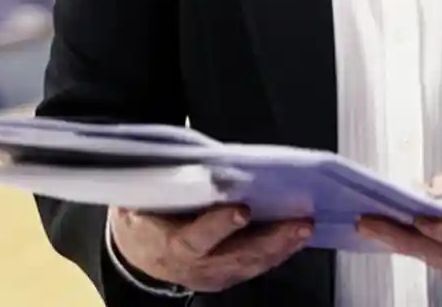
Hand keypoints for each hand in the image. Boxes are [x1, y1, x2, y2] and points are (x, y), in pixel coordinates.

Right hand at [109, 205, 312, 292]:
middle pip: (234, 257)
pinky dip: (276, 254)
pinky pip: (252, 267)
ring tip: (304, 228)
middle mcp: (192, 266)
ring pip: (249, 265)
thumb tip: (198, 162)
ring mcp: (209, 276)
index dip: (219, 226)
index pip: (196, 238)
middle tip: (299, 223)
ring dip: (280, 248)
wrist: (137, 250)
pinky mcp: (223, 278)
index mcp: (168, 243)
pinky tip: (295, 239)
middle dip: (270, 240)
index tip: (243, 210)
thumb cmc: (144, 214)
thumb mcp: (144, 197)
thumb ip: (170, 185)